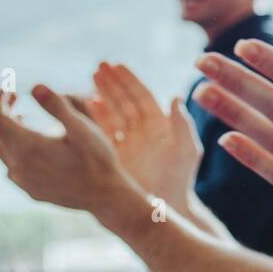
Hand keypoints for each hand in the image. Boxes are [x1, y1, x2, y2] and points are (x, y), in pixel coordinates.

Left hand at [0, 83, 140, 214]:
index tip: (9, 88)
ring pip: (3, 151)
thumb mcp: (82, 128)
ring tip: (25, 122)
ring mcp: (23, 180)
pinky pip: (13, 168)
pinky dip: (16, 153)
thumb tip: (35, 87)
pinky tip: (33, 149)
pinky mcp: (31, 190)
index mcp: (28, 145)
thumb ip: (58, 106)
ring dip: (10, 134)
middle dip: (5, 113)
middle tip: (17, 100)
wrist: (106, 196)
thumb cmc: (98, 159)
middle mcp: (19, 165)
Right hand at [87, 63, 202, 205]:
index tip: (117, 65)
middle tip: (98, 65)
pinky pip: (104, 131)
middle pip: (126, 100)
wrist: (165, 206)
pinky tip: (87, 103)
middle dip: (113, 83)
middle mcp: (143, 131)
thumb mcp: (186, 150)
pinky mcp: (115, 154)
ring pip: (113, 112)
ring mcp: (128, 142)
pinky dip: (96, 117)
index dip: (130, 81)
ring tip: (90, 77)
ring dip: (103, 94)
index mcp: (160, 126)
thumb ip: (182, 125)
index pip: (143, 97)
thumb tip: (176, 97)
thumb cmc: (180, 179)